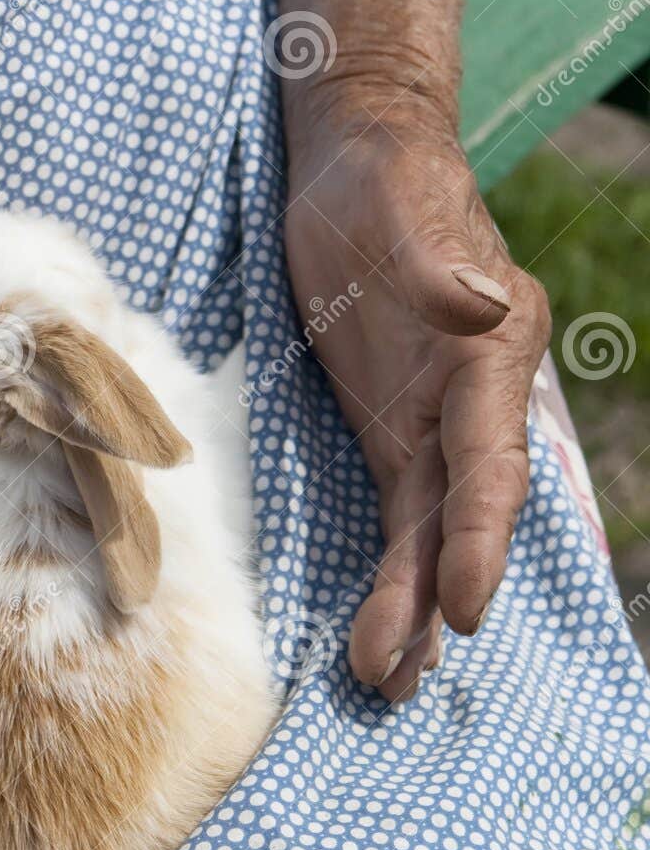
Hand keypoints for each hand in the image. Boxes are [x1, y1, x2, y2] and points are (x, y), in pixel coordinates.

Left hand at [284, 107, 550, 701]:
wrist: (357, 169)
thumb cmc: (386, 185)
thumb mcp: (404, 212)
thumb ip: (440, 266)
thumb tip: (482, 307)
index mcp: (492, 358)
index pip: (488, 465)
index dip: (477, 539)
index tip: (464, 606)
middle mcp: (471, 404)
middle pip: (456, 517)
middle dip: (430, 598)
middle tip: (394, 678)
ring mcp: (430, 422)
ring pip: (424, 528)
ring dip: (408, 603)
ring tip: (384, 681)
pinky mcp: (388, 429)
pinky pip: (394, 510)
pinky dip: (389, 568)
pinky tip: (381, 623)